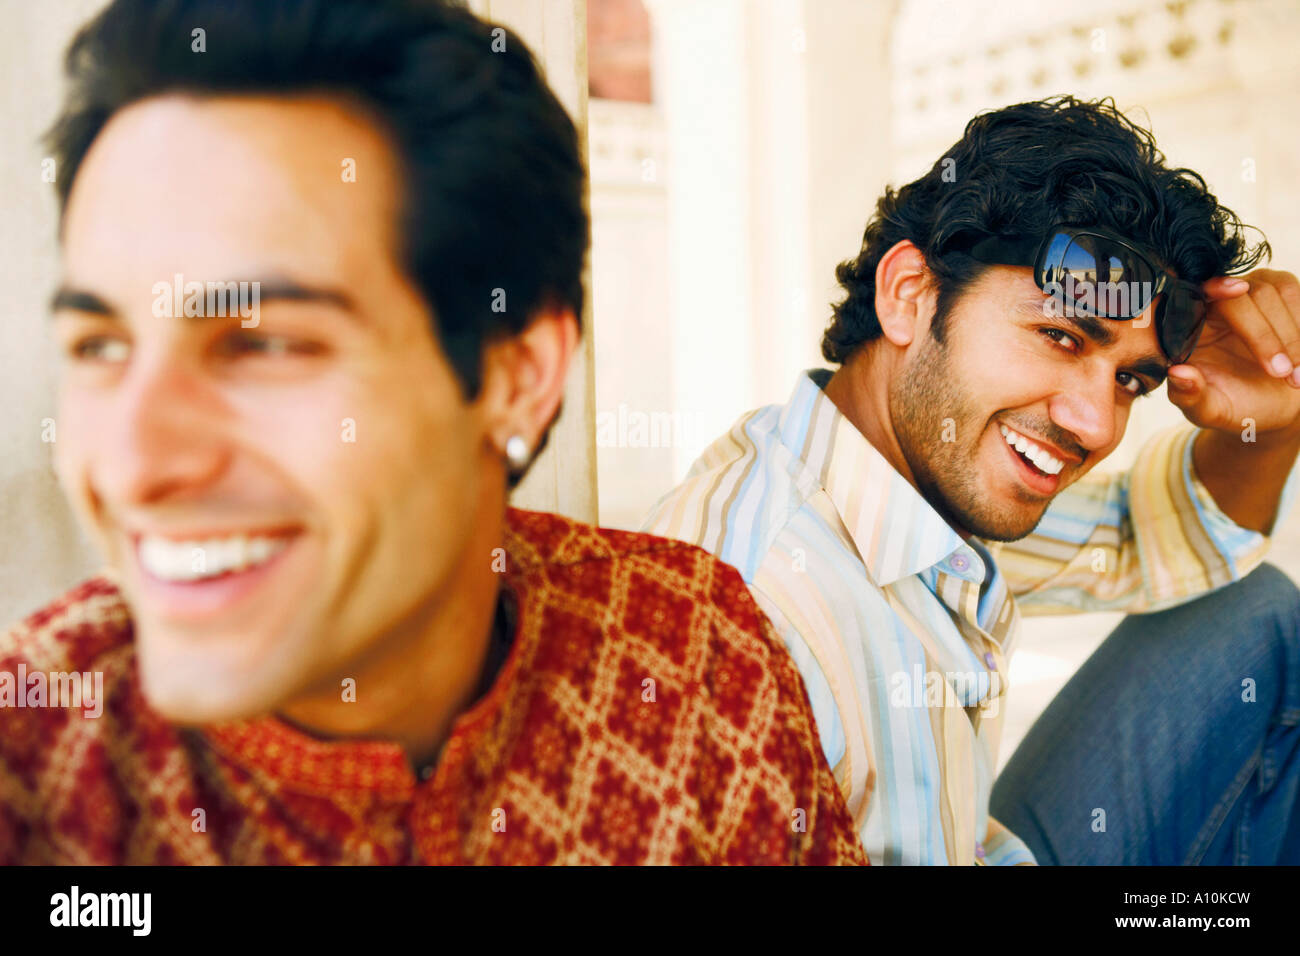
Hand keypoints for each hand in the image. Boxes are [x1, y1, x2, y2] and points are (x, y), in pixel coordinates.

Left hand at [1166, 269, 1299, 436]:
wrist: (1272, 405)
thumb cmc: (1232, 405)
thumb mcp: (1208, 410)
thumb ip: (1189, 396)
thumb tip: (1178, 373)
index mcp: (1187, 328)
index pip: (1193, 296)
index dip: (1213, 288)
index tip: (1237, 289)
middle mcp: (1216, 303)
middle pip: (1240, 299)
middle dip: (1263, 337)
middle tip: (1280, 372)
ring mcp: (1249, 293)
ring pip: (1272, 293)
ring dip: (1289, 337)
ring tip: (1295, 377)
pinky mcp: (1280, 292)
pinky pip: (1295, 295)